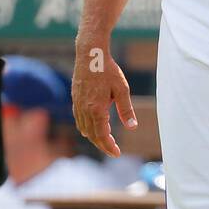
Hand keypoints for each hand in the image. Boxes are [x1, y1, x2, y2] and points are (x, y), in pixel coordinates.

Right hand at [72, 42, 135, 156]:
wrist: (90, 54)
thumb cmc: (108, 70)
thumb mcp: (122, 89)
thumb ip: (126, 110)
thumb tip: (133, 127)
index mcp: (97, 109)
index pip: (102, 136)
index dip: (109, 147)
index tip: (116, 153)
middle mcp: (85, 110)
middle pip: (92, 135)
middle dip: (102, 144)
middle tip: (113, 149)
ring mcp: (78, 104)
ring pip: (84, 129)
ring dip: (94, 136)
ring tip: (105, 138)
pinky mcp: (75, 99)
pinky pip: (79, 119)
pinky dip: (86, 127)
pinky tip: (93, 126)